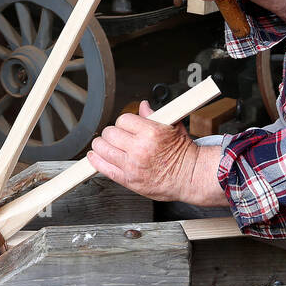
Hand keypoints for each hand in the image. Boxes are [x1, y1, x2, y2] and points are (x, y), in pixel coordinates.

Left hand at [87, 101, 228, 205]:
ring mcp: (132, 166)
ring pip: (102, 148)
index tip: (126, 126)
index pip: (123, 119)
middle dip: (112, 133)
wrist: (190, 177)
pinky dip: (96, 161)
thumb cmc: (183, 154)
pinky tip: (95, 156)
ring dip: (102, 145)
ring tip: (106, 145)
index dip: (124, 122)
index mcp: (151, 133)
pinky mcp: (128, 180)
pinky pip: (103, 168)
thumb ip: (154, 116)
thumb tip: (143, 106)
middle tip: (117, 136)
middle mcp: (140, 149)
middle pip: (109, 133)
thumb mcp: (173, 128)